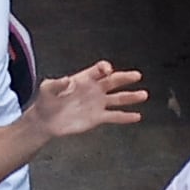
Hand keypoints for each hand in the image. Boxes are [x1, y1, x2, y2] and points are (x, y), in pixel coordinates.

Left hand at [27, 62, 144, 137]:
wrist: (46, 120)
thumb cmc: (46, 102)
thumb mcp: (46, 89)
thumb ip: (56, 84)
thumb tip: (66, 80)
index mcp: (83, 80)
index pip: (98, 71)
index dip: (104, 68)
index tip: (108, 70)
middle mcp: (94, 90)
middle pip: (112, 82)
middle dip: (124, 78)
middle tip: (136, 75)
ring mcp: (97, 104)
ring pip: (118, 99)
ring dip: (131, 97)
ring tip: (143, 95)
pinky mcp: (98, 117)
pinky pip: (115, 116)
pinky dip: (126, 117)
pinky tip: (137, 116)